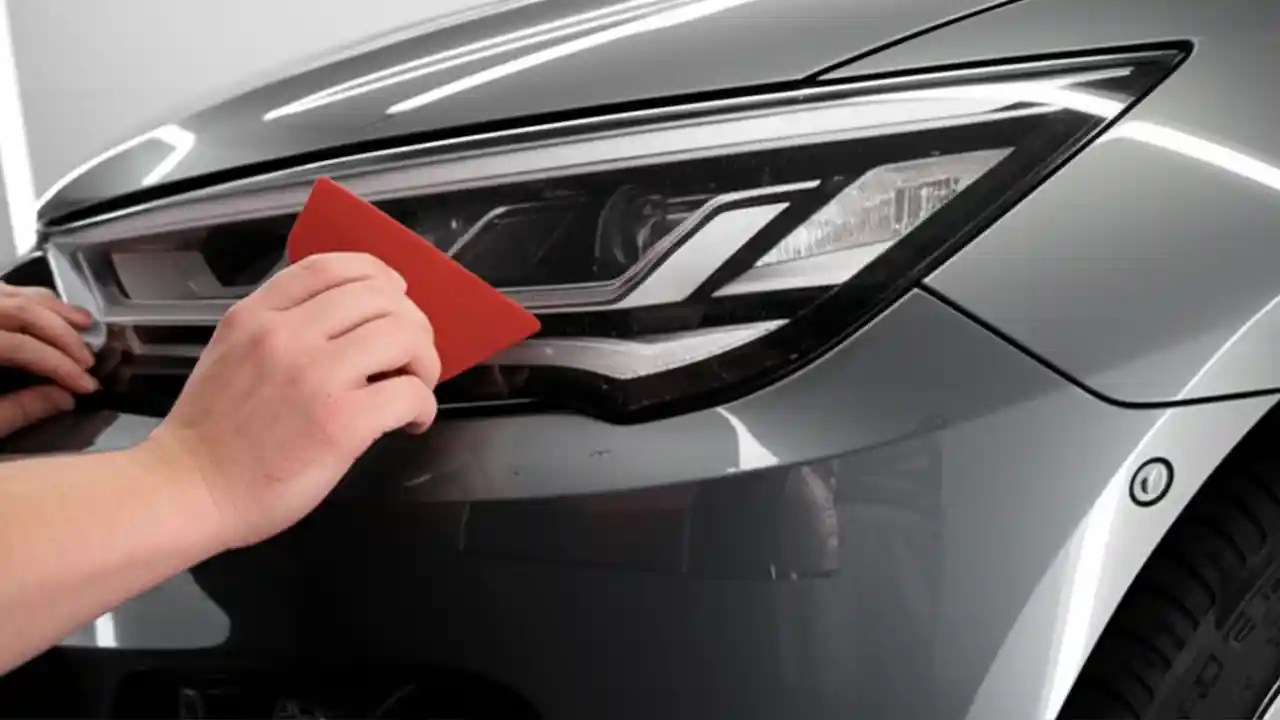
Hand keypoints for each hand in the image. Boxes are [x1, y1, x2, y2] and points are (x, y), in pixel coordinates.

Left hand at [0, 284, 96, 436]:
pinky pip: (2, 290)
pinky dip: (28, 298)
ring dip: (53, 309)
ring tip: (84, 324)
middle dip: (63, 335)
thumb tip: (63, 398)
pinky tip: (48, 310)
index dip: (59, 365)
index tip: (87, 386)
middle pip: (23, 310)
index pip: (21, 346)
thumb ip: (18, 409)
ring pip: (14, 293)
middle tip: (88, 361)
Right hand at [140, 253, 440, 548]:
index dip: (378, 275)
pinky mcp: (342, 422)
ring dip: (424, 361)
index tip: (395, 297)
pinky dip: (424, 406)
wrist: (187, 491)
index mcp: (257, 316)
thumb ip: (279, 328)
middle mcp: (286, 335)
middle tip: (410, 356)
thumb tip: (347, 323)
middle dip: (411, 324)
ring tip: (414, 386)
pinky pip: (410, 392)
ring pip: (404, 335)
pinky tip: (411, 422)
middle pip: (382, 296)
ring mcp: (316, 376)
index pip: (333, 266)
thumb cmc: (211, 435)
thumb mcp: (231, 352)